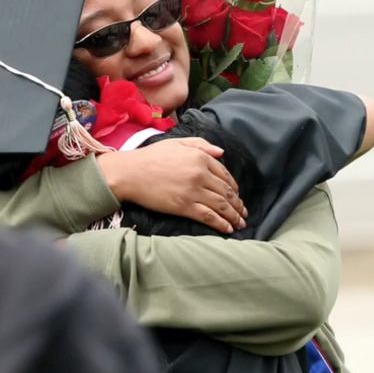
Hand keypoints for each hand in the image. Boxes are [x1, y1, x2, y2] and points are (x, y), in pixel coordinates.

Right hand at [98, 138, 247, 234]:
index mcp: (200, 158)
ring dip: (234, 216)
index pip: (225, 174)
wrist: (129, 173)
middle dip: (238, 204)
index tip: (237, 195)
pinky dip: (221, 224)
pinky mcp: (184, 206)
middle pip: (226, 192)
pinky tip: (228, 229)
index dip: (234, 187)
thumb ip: (201, 144)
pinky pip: (209, 216)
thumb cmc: (150, 157)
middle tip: (243, 213)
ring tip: (240, 223)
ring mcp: (193, 191)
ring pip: (221, 205)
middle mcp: (200, 174)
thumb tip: (222, 152)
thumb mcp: (176, 143)